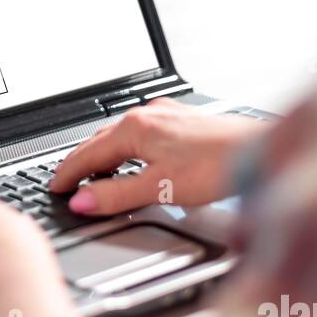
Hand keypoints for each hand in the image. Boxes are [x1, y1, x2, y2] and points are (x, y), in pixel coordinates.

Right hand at [48, 99, 269, 215]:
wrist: (261, 153)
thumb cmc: (219, 166)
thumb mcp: (159, 188)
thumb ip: (117, 196)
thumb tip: (84, 201)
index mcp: (136, 127)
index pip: (88, 153)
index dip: (68, 173)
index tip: (55, 187)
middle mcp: (149, 115)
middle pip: (102, 141)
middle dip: (82, 163)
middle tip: (67, 183)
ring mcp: (168, 115)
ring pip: (122, 136)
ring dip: (104, 156)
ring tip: (94, 176)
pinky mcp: (184, 122)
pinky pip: (143, 135)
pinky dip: (128, 150)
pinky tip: (135, 160)